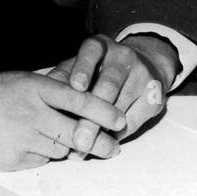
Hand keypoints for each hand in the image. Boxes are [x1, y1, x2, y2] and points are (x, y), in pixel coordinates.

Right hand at [0, 72, 126, 170]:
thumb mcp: (13, 80)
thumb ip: (44, 89)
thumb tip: (76, 95)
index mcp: (32, 87)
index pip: (79, 98)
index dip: (104, 110)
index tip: (121, 119)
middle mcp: (31, 113)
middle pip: (77, 132)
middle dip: (100, 142)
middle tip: (115, 147)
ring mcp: (22, 139)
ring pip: (61, 149)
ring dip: (69, 148)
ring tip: (75, 146)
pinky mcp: (13, 160)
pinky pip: (41, 160)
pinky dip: (45, 156)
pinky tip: (36, 148)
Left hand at [49, 33, 177, 156]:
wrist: (145, 65)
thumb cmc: (98, 71)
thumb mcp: (78, 67)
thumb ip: (61, 80)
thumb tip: (41, 99)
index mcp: (100, 46)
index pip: (91, 52)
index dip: (83, 69)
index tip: (75, 87)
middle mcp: (123, 56)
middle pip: (108, 87)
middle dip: (92, 116)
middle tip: (78, 139)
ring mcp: (142, 74)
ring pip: (120, 108)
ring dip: (101, 132)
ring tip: (83, 149)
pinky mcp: (155, 95)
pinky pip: (134, 121)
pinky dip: (117, 135)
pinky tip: (104, 145)